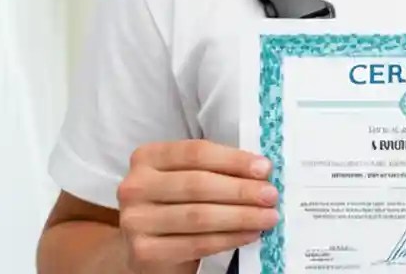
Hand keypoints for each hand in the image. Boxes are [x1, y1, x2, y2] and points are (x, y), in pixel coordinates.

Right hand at [116, 140, 279, 272]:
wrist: (148, 246)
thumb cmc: (175, 205)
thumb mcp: (186, 178)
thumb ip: (214, 170)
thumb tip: (261, 171)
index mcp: (147, 157)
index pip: (195, 152)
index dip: (233, 160)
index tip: (264, 168)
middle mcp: (134, 186)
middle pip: (197, 184)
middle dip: (241, 190)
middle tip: (271, 195)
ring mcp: (135, 220)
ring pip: (198, 216)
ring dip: (240, 216)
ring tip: (268, 217)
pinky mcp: (144, 251)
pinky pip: (196, 243)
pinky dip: (229, 239)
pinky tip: (250, 234)